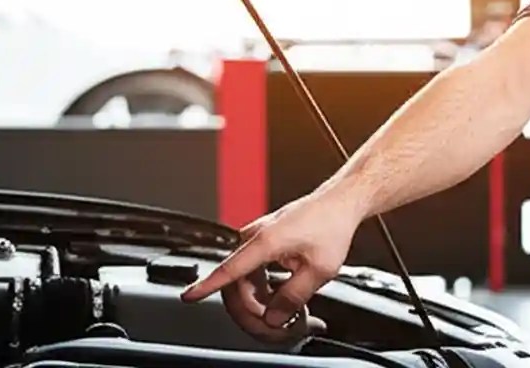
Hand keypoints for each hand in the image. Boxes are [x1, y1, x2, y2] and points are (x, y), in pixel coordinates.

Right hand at [180, 189, 361, 340]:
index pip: (229, 269)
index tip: (189, 296)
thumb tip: (273, 316)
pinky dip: (262, 289)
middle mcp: (256, 237)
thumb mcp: (319, 270)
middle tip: (272, 326)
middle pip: (236, 283)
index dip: (207, 285)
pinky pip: (252, 272)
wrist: (340, 203)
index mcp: (266, 241)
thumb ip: (293, 296)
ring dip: (258, 302)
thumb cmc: (332, 225)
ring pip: (244, 280)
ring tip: (283, 313)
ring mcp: (258, 238)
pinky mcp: (263, 242)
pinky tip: (278, 298)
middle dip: (250, 310)